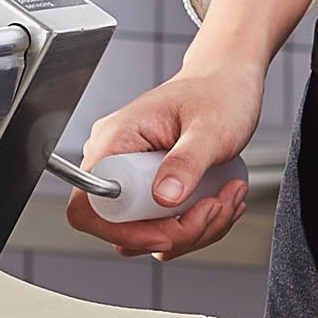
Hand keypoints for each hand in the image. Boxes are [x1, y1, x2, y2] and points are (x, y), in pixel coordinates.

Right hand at [64, 62, 261, 259]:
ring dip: (193, 228)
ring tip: (225, 197)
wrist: (229, 83)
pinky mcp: (150, 187)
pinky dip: (196, 223)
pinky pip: (162, 224)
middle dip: (176, 230)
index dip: (121, 230)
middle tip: (215, 207)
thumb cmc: (218, 93)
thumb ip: (186, 161)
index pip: (88, 204)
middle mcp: (116, 160)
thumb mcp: (210, 127)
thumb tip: (164, 196)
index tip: (165, 234)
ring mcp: (132, 177)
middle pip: (122, 227)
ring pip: (147, 230)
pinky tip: (219, 200)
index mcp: (115, 139)